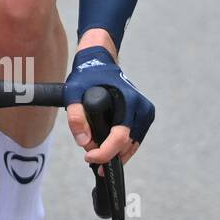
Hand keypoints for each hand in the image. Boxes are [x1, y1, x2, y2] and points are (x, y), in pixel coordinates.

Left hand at [64, 46, 154, 168]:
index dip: (105, 152)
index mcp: (129, 101)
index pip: (120, 137)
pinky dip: (121, 147)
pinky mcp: (144, 117)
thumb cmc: (87, 76)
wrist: (100, 62)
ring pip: (132, 145)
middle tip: (88, 155)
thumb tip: (84, 142)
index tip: (89, 158)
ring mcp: (145, 113)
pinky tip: (107, 149)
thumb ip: (76, 116)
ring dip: (115, 153)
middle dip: (107, 154)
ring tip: (95, 153)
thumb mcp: (73, 92)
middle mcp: (142, 108)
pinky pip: (134, 139)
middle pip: (127, 144)